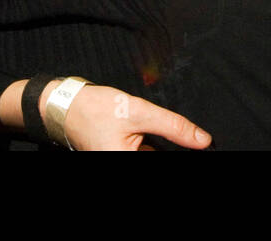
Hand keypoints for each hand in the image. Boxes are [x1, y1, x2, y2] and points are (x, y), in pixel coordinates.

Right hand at [62, 85, 210, 150]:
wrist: (67, 107)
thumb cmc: (96, 109)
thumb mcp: (139, 112)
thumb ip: (173, 127)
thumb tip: (202, 140)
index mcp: (125, 162)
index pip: (166, 163)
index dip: (182, 153)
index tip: (199, 148)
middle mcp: (121, 164)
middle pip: (158, 159)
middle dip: (168, 148)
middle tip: (168, 136)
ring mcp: (121, 161)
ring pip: (152, 156)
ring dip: (159, 148)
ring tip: (144, 132)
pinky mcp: (121, 157)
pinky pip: (143, 155)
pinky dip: (150, 148)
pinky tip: (146, 137)